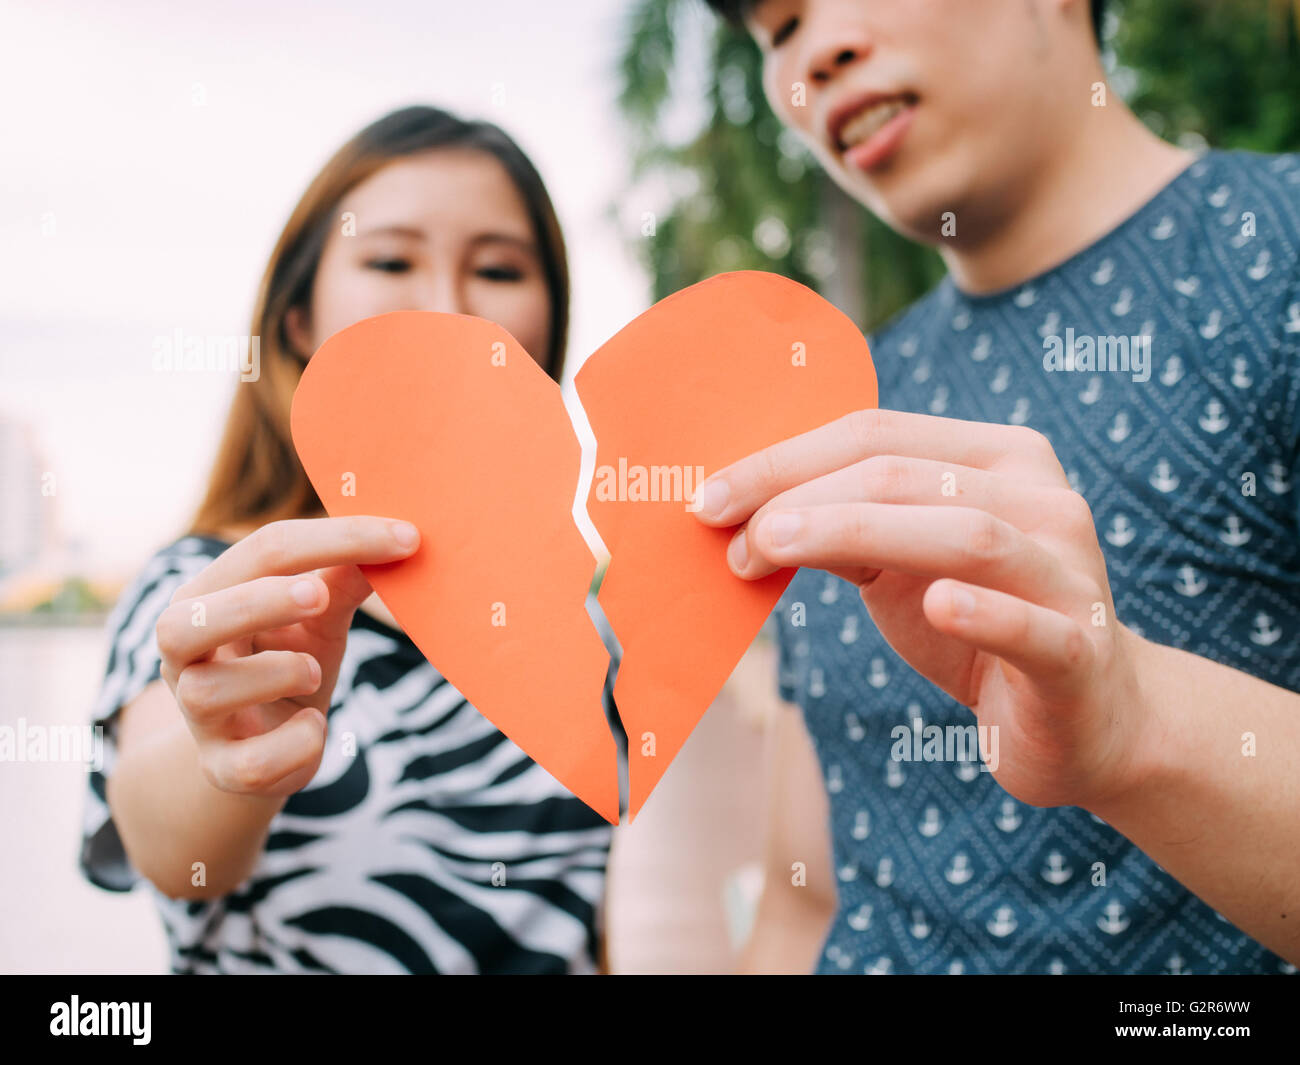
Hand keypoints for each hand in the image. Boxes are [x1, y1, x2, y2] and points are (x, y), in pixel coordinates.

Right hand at [155, 516, 419, 795]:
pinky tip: (314, 727)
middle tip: (320, 596)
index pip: (262, 551)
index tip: (406, 538)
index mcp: (210, 597)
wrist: (266, 750)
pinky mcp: (221, 769)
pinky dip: (294, 744)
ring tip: (315, 672)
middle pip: (190, 620)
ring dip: (277, 674)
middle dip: (258, 603)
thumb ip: (343, 585)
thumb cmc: (290, 665)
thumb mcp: (320, 622)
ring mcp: (197, 716)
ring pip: (207, 692)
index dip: (336, 539)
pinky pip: (250, 762)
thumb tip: (391, 542)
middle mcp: (186, 654)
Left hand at [694, 408, 1156, 811]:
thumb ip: (844, 529)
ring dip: (854, 533)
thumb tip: (739, 513)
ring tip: (771, 548)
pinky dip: (983, 611)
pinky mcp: (1082, 652)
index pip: (877, 436)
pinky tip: (937, 606)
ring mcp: (1069, 573)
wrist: (1084, 718)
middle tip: (726, 533)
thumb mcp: (901, 567)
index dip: (785, 459)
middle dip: (801, 496)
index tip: (707, 498)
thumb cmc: (978, 625)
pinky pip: (1032, 625)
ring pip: (963, 533)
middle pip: (904, 475)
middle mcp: (1041, 499)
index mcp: (997, 460)